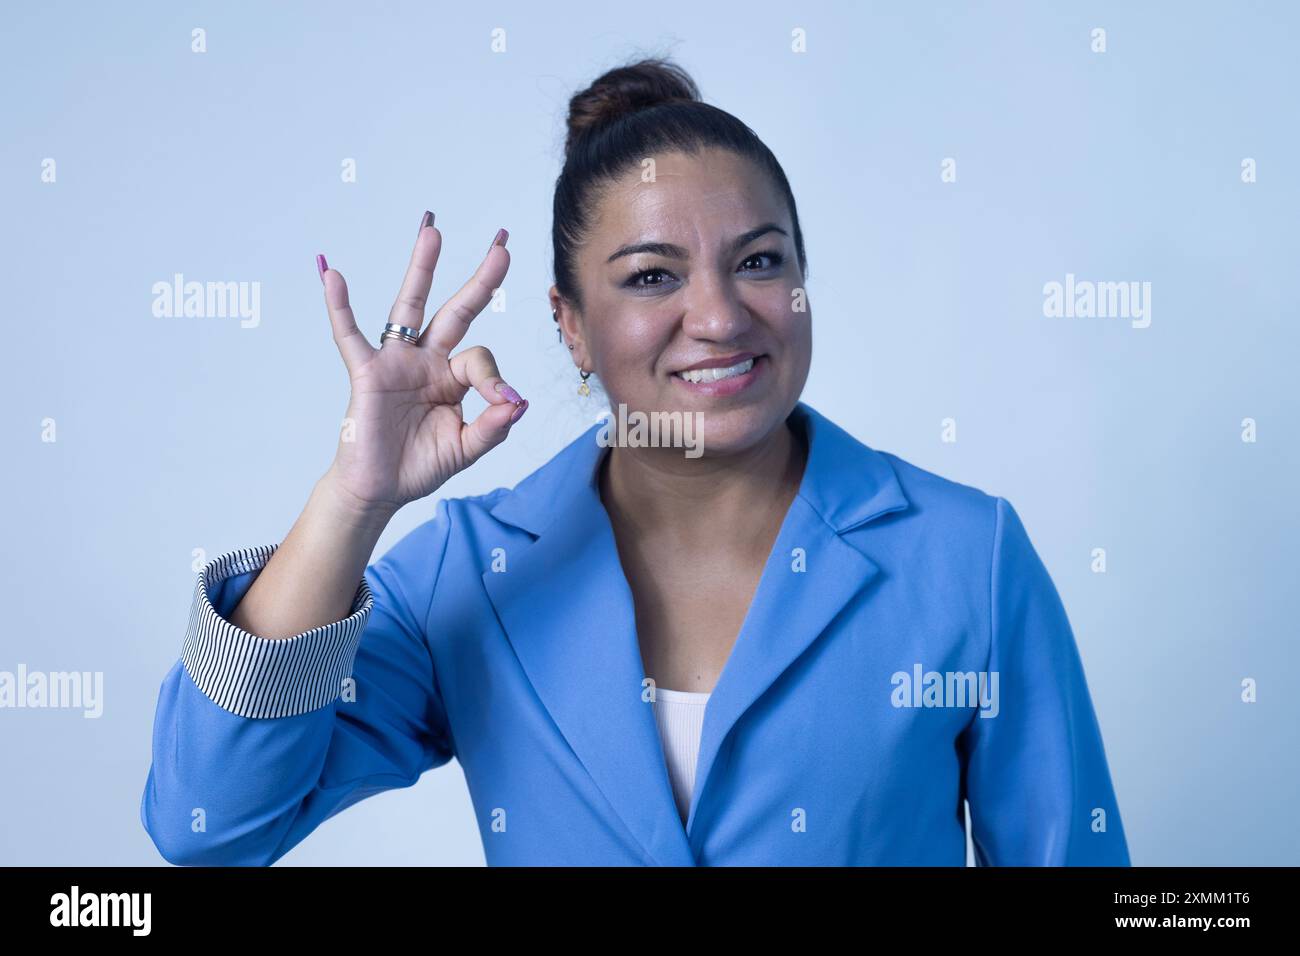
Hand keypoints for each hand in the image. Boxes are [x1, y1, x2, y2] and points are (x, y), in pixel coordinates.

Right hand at [316, 212, 526, 520]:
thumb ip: (493, 427)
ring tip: (432, 231)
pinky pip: (349, 334)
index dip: (495, 379)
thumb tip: (519, 401)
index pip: (480, 360)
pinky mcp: (367, 373)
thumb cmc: (420, 466)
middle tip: (502, 244)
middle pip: (457, 311)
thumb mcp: (466, 449)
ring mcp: (397, 362)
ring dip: (421, 268)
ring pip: (410, 306)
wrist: (379, 490)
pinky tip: (332, 275)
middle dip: (480, 279)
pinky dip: (339, 305)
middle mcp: (427, 361)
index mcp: (453, 378)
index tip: (502, 402)